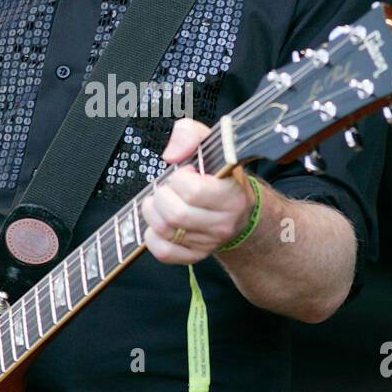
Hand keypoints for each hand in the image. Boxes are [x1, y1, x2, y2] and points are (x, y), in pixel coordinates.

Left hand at [141, 118, 254, 264]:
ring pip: (165, 231)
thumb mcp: (212, 145)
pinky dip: (153, 236)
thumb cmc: (222, 177)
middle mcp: (223, 223)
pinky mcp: (195, 255)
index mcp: (232, 195)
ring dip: (153, 212)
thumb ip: (190, 135)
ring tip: (162, 201)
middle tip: (169, 188)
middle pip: (175, 214)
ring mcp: (209, 242)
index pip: (194, 192)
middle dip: (162, 195)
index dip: (180, 178)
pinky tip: (161, 223)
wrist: (238, 210)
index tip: (186, 173)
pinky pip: (163, 251)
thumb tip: (171, 154)